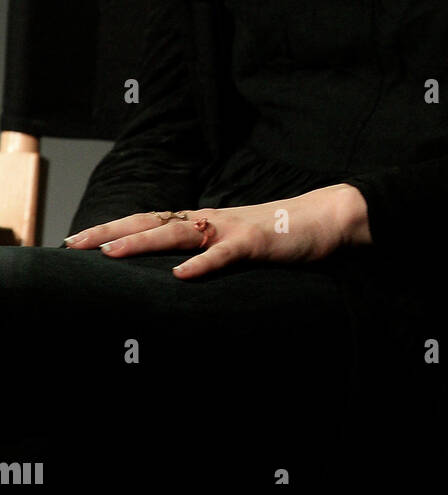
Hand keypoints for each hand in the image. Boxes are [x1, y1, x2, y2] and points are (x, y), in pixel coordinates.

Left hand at [63, 182, 371, 278]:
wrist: (327, 218)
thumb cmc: (282, 235)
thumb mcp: (236, 245)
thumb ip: (207, 254)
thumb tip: (174, 274)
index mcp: (204, 222)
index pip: (150, 221)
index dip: (113, 229)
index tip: (76, 241)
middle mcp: (211, 220)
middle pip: (152, 221)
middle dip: (111, 233)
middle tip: (73, 245)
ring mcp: (233, 229)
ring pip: (180, 233)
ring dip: (143, 243)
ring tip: (110, 255)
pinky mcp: (257, 243)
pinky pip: (226, 254)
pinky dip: (203, 265)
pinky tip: (181, 276)